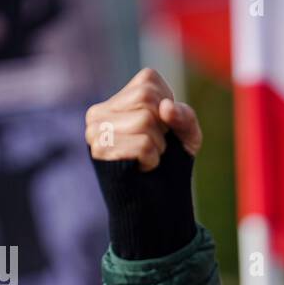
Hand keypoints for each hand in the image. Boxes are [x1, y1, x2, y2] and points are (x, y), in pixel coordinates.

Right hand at [85, 68, 201, 171]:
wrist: (158, 205)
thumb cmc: (170, 165)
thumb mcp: (187, 135)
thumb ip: (185, 116)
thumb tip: (165, 107)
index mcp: (117, 101)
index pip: (148, 80)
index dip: (167, 106)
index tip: (163, 129)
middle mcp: (99, 112)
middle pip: (146, 97)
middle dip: (163, 126)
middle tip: (156, 146)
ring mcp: (95, 131)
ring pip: (145, 120)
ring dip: (158, 145)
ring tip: (148, 158)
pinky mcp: (100, 151)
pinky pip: (143, 144)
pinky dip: (152, 159)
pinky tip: (143, 168)